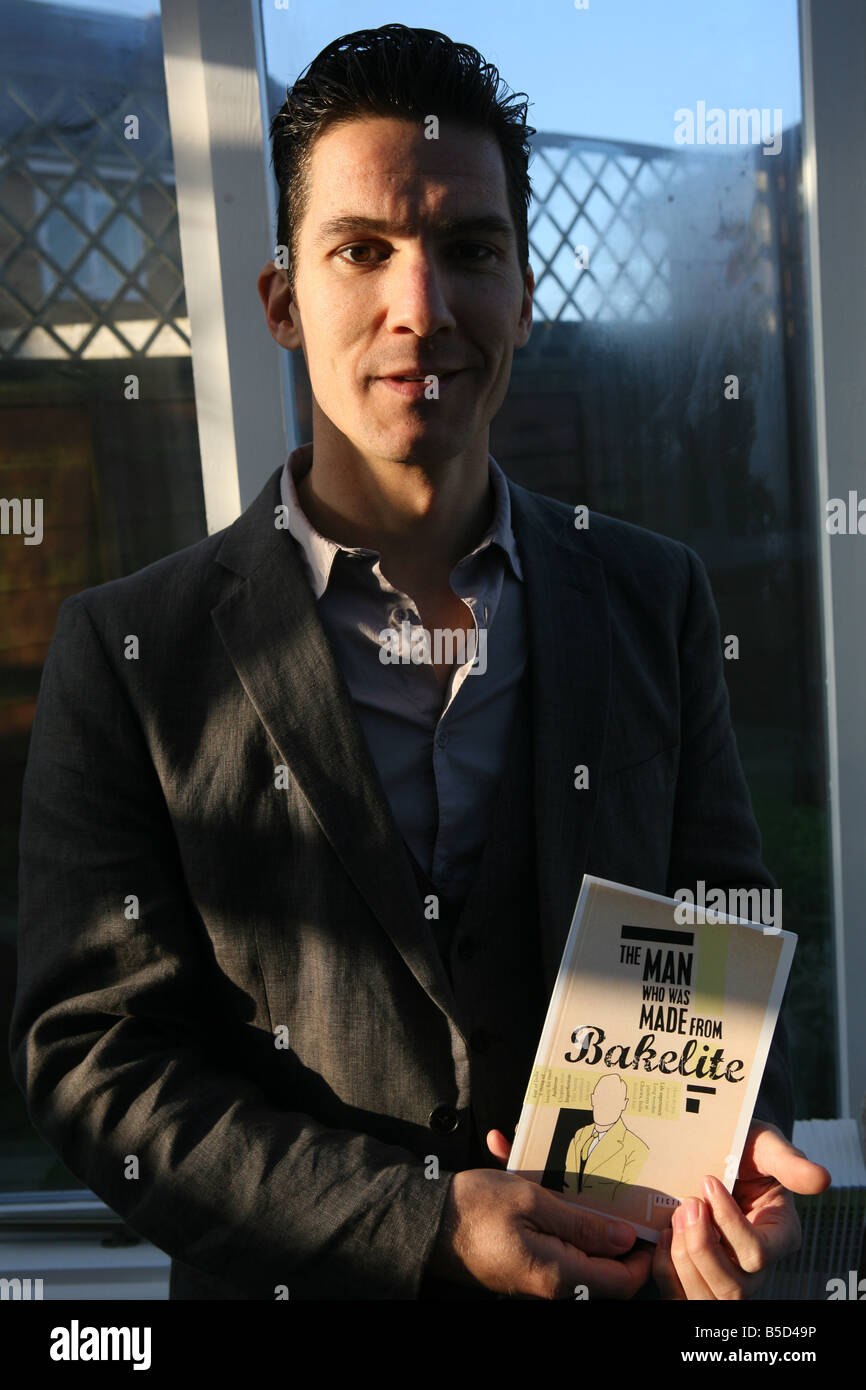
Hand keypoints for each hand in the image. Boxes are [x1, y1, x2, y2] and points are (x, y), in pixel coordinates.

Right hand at [428, 1155, 652, 1298]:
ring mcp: (537, 1273)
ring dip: (573, 1202)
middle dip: (612, 1220)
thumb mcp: (531, 1202)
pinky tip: (514, 1154)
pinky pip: (548, 1234)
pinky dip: (544, 1203)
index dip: (643, 1254)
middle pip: (603, 1264)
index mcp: (560, 1274)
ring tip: (555, 1153)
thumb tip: (624, 1240)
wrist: (422, 1222)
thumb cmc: (474, 1208)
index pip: (623, 1281)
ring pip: (575, 1241)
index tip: (651, 1217)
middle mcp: (552, 1283)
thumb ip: (582, 1223)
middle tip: (618, 1181)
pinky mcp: (524, 1260)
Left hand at [652, 1119, 830, 1298]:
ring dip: (683, 1259)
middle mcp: (757, 1268)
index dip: (729, 1222)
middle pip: (733, 1288)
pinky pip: (681, 1296)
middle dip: (703, 1247)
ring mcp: (728, 1277)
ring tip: (675, 1218)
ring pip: (707, 1297)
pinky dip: (666, 1271)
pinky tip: (666, 1235)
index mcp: (780, 1237)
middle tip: (688, 1203)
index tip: (708, 1181)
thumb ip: (789, 1162)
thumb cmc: (745, 1150)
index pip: (757, 1253)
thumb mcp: (766, 1146)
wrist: (717, 1153)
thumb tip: (821, 1179)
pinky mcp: (699, 1278)